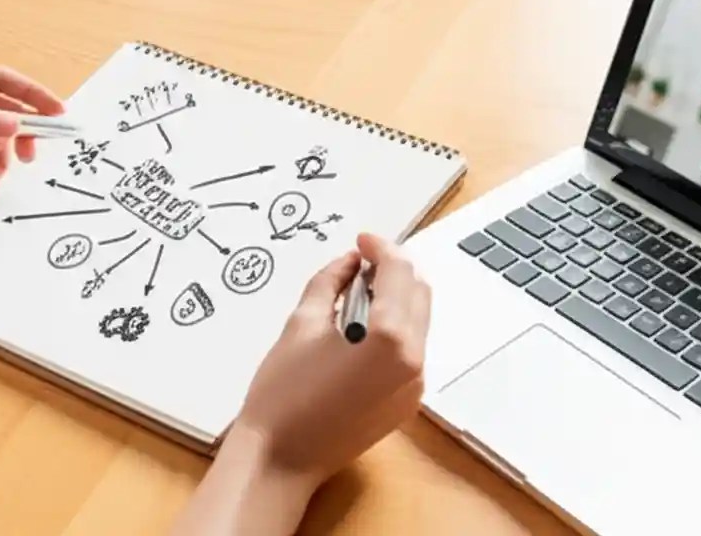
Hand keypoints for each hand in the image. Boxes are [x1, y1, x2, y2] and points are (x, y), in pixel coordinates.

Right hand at [233, 232, 428, 486]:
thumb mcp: (301, 324)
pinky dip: (395, 328)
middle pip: (418, 293)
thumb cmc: (282, 396)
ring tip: (357, 294)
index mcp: (390, 338)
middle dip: (392, 271)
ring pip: (419, 321)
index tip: (361, 241)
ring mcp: (415, 384)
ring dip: (395, 298)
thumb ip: (331, 282)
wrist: (281, 460)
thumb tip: (350, 261)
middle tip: (359, 263)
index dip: (381, 248)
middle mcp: (414, 361)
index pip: (399, 272)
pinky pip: (412, 350)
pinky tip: (362, 329)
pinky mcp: (408, 401)